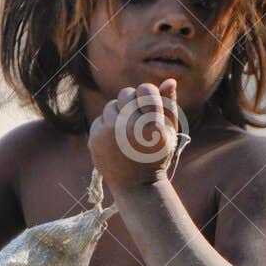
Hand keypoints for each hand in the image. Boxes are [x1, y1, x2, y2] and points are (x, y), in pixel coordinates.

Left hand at [88, 79, 186, 193]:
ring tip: (127, 131)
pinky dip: (108, 126)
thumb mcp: (169, 132)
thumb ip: (169, 105)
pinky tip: (117, 140)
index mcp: (153, 125)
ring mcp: (110, 133)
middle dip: (132, 102)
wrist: (135, 185)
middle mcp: (130, 127)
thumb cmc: (157, 156)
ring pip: (111, 105)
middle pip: (125, 94)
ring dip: (119, 113)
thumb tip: (169, 80)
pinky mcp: (95, 139)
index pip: (145, 89)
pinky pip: (100, 119)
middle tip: (137, 118)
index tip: (149, 104)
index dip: (148, 94)